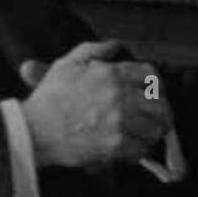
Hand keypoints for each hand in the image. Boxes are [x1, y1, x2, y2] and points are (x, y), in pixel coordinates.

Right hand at [18, 40, 172, 168]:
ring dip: (154, 132)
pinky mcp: (115, 145)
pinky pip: (141, 149)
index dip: (158, 84)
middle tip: (159, 117)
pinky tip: (131, 148)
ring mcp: (119, 122)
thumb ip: (95, 50)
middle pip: (159, 103)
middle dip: (162, 111)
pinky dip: (139, 151)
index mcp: (110, 74)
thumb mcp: (67, 64)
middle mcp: (119, 96)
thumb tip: (114, 45)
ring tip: (148, 134)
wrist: (34, 130)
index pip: (150, 75)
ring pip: (155, 128)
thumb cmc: (48, 101)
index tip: (157, 93)